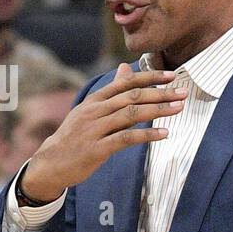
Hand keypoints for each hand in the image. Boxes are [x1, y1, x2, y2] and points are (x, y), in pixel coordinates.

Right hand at [19, 63, 186, 202]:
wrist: (50, 163)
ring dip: (158, 111)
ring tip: (179, 108)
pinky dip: (147, 135)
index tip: (172, 75)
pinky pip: (126, 138)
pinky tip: (164, 133)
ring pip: (131, 114)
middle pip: (133, 96)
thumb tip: (125, 68)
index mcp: (95, 100)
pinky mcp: (97, 149)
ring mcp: (95, 129)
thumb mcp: (90, 110)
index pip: (126, 83)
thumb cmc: (75, 136)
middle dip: (161, 93)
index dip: (150, 77)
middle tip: (183, 92)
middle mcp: (95, 111)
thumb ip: (111, 92)